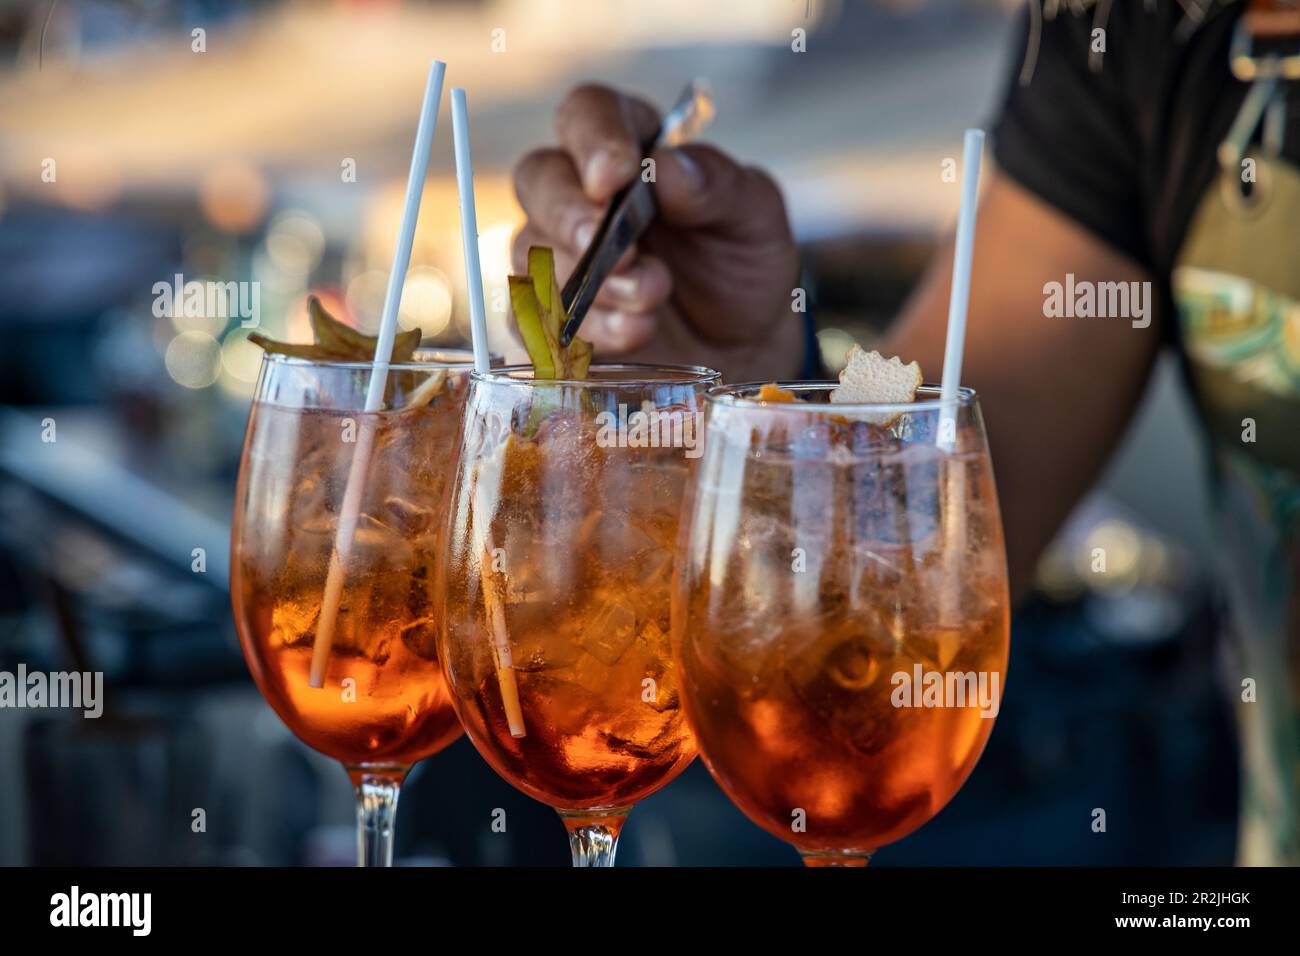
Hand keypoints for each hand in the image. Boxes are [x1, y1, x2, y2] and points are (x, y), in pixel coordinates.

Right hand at [511, 84, 804, 381]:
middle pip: (538, 178)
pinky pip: (534, 313)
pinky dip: (584, 326)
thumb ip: (719, 186)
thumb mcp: (754, 218)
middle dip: (574, 217)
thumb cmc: (740, 266)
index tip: (618, 176)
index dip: (594, 138)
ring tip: (654, 298)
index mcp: (632, 147)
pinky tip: (632, 330)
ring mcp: (559, 251)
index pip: (588, 114)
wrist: (739, 344)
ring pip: (534, 250)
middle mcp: (582, 193)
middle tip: (625, 254)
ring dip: (593, 282)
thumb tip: (666, 166)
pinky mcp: (551, 310)